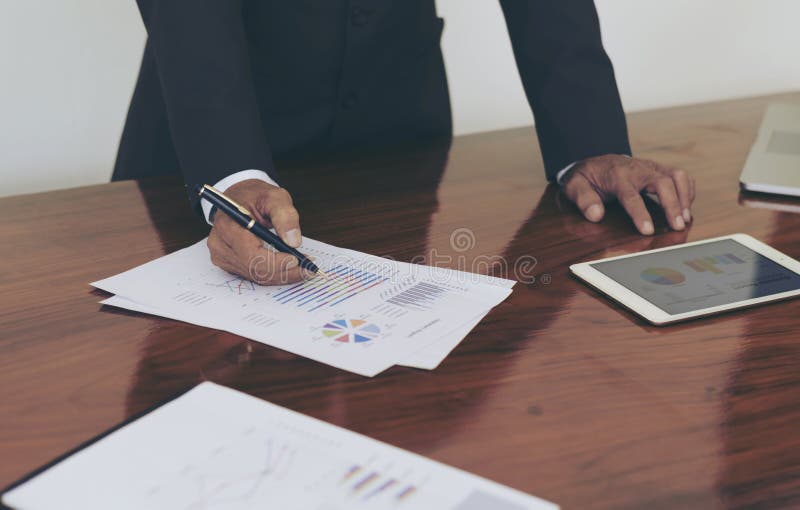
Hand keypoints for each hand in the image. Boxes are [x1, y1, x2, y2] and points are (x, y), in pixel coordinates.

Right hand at [207, 179, 306, 283]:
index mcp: (228, 226)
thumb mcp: (274, 197)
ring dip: (282, 275)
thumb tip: (294, 241)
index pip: (251, 254)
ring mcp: (223, 257)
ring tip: (303, 268)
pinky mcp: (229, 263)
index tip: (297, 260)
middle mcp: (221, 245)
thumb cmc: (255, 196)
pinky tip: (289, 268)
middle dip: (284, 271)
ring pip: (256, 276)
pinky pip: (254, 276)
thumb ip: (285, 216)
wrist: (239, 198)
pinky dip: (274, 274)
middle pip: (254, 269)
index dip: (276, 262)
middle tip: (308, 268)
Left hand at [562, 154, 695, 234]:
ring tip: (685, 219)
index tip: (648, 231)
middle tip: (677, 227)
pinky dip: (687, 191)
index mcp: (616, 175)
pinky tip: (685, 208)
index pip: (631, 195)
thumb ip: (583, 200)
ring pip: (676, 175)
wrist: (595, 162)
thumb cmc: (586, 178)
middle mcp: (638, 168)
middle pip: (662, 182)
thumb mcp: (574, 187)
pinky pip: (681, 176)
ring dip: (684, 197)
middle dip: (672, 205)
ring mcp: (651, 167)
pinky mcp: (660, 170)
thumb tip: (596, 215)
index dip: (640, 213)